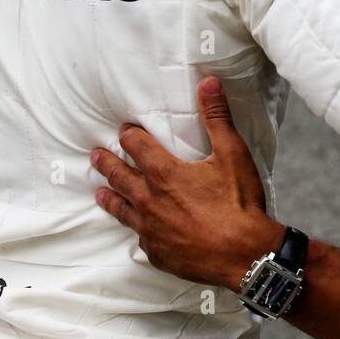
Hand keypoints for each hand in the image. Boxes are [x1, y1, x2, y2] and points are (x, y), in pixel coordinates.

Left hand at [91, 77, 282, 290]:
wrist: (244, 255)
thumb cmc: (238, 204)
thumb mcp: (232, 154)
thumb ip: (217, 117)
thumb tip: (208, 83)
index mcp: (164, 174)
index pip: (137, 147)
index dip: (129, 136)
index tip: (124, 131)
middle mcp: (150, 200)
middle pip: (120, 176)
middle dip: (107, 163)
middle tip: (95, 156)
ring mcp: (150, 229)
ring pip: (122, 208)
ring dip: (110, 196)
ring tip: (99, 192)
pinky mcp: (157, 252)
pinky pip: (139, 236)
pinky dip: (135, 227)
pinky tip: (135, 227)